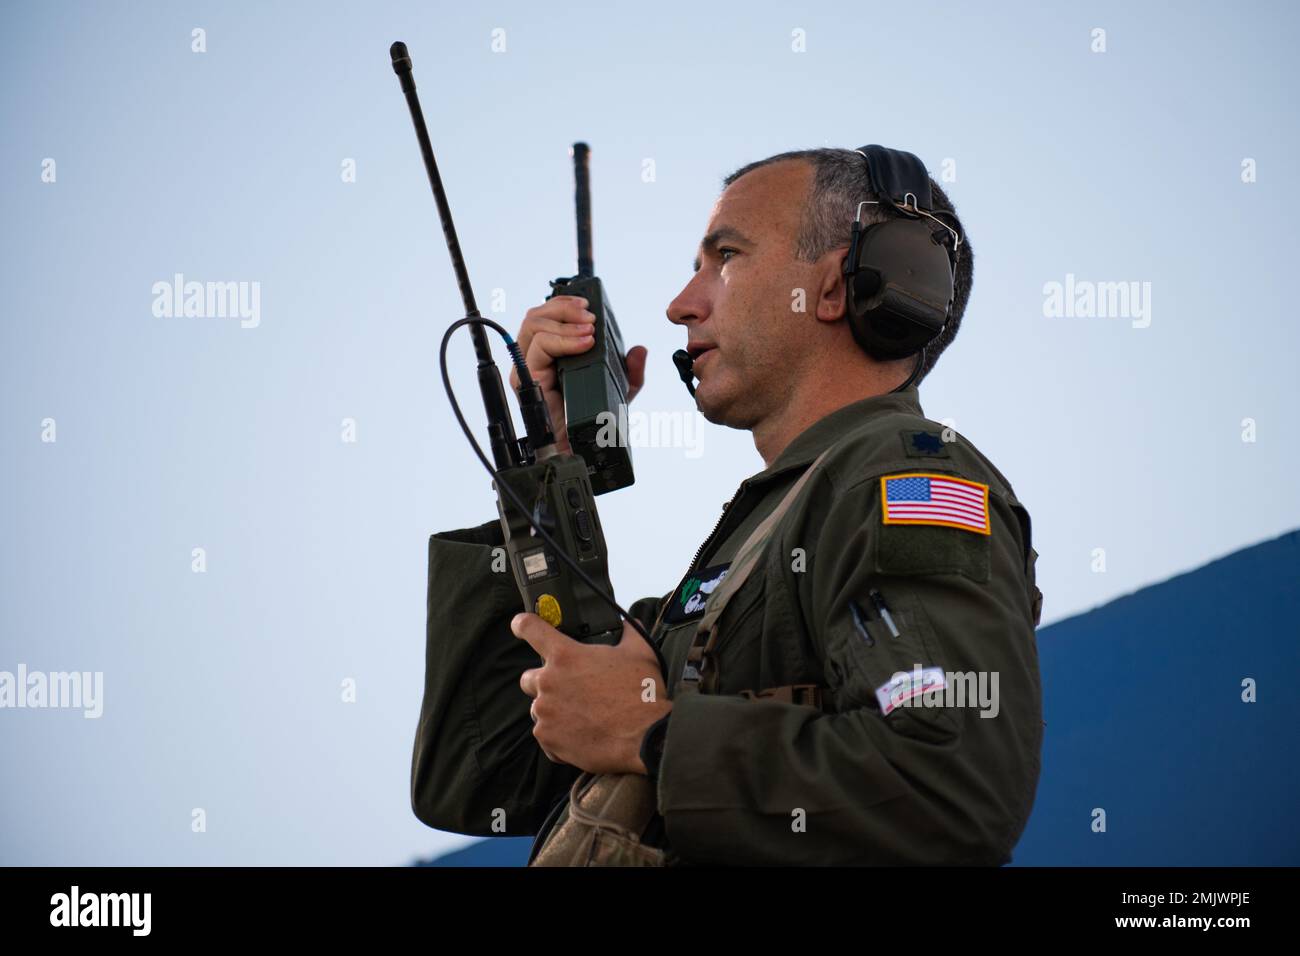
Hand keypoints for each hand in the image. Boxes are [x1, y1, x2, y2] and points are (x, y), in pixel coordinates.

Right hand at [509, 295, 648, 454]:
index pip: (548, 318)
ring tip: (589, 330)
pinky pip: (537, 348)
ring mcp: (529, 369)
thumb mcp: (620, 392)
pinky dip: (562, 340)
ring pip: (532, 326)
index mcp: (552, 356)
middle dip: (563, 307)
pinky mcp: (527, 380)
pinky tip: (584, 343)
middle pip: (536, 316)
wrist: (582, 452)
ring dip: (562, 320)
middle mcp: (536, 360)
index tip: (591, 306)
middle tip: (591, 316)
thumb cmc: (592, 424)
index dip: (565, 305)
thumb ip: (631, 371)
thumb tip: (639, 350)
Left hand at [513, 612, 670, 774]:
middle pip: (528, 678)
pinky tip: (583, 734)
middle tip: (569, 688)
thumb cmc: (643, 694)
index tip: (520, 625)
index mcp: (566, 655)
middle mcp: (549, 682)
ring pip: (539, 709)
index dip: (522, 624)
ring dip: (554, 710)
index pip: (530, 629)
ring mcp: (546, 712)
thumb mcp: (641, 653)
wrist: (647, 737)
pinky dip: (560, 736)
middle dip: (544, 681)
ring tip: (581, 716)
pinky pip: (547, 735)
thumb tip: (630, 622)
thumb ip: (630, 632)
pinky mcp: (549, 739)